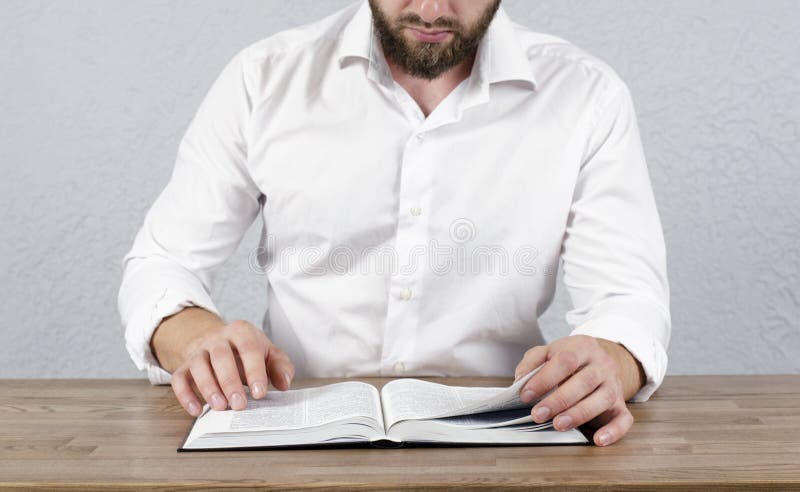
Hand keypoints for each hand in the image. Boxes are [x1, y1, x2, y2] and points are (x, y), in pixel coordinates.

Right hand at [169, 319, 294, 416]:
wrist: (219, 342)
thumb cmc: (248, 352)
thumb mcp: (269, 353)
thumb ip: (280, 367)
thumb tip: (284, 383)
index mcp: (241, 332)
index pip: (249, 349)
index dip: (255, 371)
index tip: (260, 393)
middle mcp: (218, 339)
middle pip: (221, 357)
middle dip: (230, 382)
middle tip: (239, 405)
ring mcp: (199, 352)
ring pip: (199, 366)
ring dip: (208, 388)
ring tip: (220, 407)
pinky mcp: (184, 366)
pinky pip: (179, 378)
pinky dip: (185, 395)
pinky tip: (196, 410)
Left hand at [514, 334, 642, 446]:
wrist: (600, 361)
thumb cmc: (568, 359)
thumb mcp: (548, 352)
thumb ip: (532, 362)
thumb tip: (520, 380)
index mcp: (583, 347)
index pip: (565, 360)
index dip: (544, 379)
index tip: (525, 395)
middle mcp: (602, 365)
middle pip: (585, 381)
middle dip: (559, 400)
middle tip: (538, 414)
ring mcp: (614, 385)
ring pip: (603, 399)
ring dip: (579, 414)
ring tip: (558, 425)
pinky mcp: (621, 405)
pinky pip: (624, 419)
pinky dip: (613, 432)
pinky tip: (597, 439)